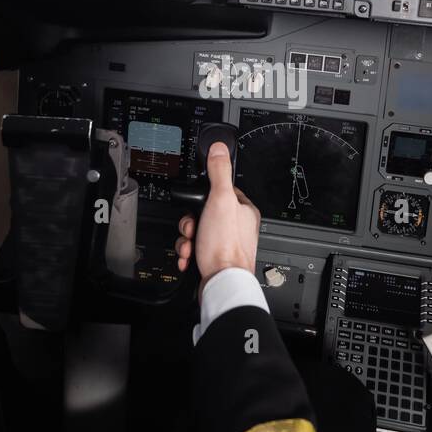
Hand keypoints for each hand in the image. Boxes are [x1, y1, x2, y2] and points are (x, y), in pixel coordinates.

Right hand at [174, 142, 259, 294]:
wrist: (221, 282)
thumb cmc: (226, 246)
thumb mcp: (220, 200)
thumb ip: (219, 172)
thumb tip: (219, 149)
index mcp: (244, 211)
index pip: (220, 192)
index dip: (204, 198)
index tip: (198, 204)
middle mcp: (237, 227)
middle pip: (204, 213)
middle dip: (191, 222)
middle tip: (193, 228)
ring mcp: (225, 244)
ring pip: (197, 232)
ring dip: (187, 239)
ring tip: (192, 245)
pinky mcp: (214, 259)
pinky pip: (195, 249)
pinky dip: (188, 253)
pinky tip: (190, 257)